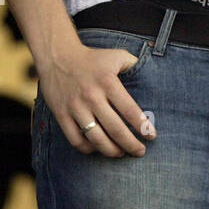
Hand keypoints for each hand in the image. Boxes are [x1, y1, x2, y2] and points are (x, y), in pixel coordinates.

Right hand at [36, 39, 156, 157]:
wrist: (57, 55)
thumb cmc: (91, 58)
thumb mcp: (115, 56)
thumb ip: (133, 64)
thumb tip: (149, 77)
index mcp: (107, 81)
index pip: (129, 110)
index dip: (142, 126)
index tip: (151, 136)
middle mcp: (92, 96)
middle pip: (115, 129)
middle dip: (131, 145)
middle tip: (140, 151)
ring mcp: (75, 107)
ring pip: (96, 139)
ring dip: (112, 151)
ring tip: (121, 153)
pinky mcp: (61, 114)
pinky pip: (76, 140)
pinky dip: (88, 149)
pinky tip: (98, 148)